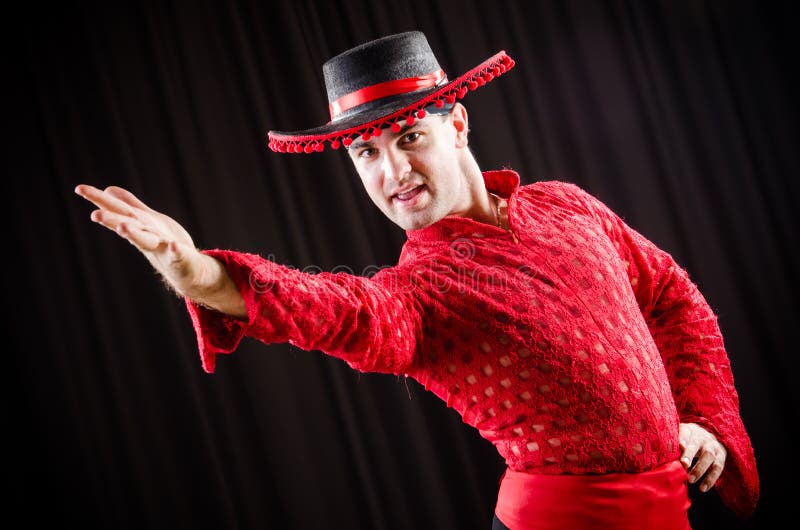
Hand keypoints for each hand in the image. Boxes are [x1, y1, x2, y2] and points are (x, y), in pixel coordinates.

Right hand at [74, 184, 209, 296]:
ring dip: (134, 234)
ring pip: (145, 240)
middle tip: (94, 214)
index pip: (117, 210)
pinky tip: (174, 246)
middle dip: (112, 220)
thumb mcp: (146, 221)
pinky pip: (177, 254)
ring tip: (122, 227)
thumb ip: (130, 205)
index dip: (99, 199)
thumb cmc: (165, 244)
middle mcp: (146, 236)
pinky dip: (175, 251)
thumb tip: (109, 190)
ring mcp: (162, 248)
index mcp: (138, 225)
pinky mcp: (180, 258)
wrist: (189, 270)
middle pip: (127, 225)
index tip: (79, 188)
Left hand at [679, 422, 726, 492]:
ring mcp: (713, 448)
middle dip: (690, 454)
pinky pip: (717, 469)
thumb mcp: (680, 436)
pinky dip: (710, 479)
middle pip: (697, 445)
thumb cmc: (688, 440)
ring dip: (700, 469)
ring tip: (690, 480)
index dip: (683, 438)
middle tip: (683, 464)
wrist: (709, 436)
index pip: (686, 432)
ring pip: (708, 456)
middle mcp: (703, 438)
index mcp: (690, 431)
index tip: (679, 446)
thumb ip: (672, 442)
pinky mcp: (721, 458)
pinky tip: (702, 488)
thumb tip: (661, 451)